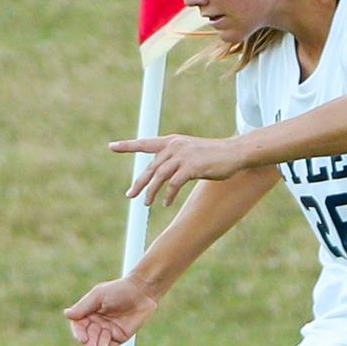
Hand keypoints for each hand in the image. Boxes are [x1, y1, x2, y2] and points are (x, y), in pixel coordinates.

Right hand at [63, 276, 159, 345]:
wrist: (142, 294)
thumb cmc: (119, 290)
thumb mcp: (99, 295)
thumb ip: (83, 306)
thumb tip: (66, 314)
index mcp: (89, 311)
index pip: (78, 325)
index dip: (78, 332)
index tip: (82, 338)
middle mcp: (96, 322)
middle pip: (88, 335)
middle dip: (89, 341)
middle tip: (92, 345)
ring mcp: (107, 331)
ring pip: (97, 343)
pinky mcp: (118, 338)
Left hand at [112, 134, 246, 205]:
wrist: (235, 153)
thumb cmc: (212, 155)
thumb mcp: (189, 152)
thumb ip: (173, 159)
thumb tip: (159, 173)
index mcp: (172, 141)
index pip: (145, 143)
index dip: (128, 145)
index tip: (111, 146)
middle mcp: (174, 146)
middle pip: (151, 167)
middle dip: (139, 183)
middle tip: (129, 195)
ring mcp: (183, 156)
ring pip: (159, 176)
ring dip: (151, 192)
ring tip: (146, 204)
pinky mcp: (192, 167)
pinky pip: (174, 184)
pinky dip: (168, 195)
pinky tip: (166, 204)